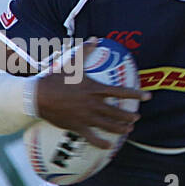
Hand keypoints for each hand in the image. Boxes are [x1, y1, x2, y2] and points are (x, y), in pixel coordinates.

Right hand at [32, 46, 149, 148]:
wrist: (36, 96)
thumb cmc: (54, 78)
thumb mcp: (71, 63)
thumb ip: (85, 51)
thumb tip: (95, 38)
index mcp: (94, 89)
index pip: (121, 92)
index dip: (136, 94)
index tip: (148, 96)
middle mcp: (93, 104)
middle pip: (118, 113)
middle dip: (130, 116)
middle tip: (136, 117)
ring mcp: (86, 117)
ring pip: (109, 126)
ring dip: (121, 129)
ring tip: (128, 129)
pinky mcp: (77, 127)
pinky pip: (93, 138)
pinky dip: (102, 143)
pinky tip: (109, 146)